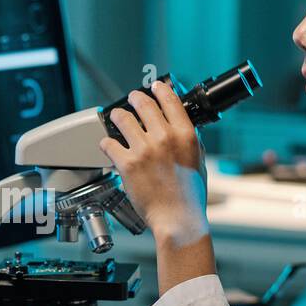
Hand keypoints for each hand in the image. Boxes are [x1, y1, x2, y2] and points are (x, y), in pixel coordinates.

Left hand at [100, 79, 209, 245]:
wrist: (178, 219)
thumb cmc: (190, 196)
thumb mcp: (199, 162)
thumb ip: (191, 143)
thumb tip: (184, 129)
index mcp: (185, 135)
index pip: (170, 100)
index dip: (160, 90)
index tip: (155, 86)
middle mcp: (164, 138)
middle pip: (144, 104)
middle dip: (135, 97)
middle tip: (132, 98)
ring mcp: (144, 150)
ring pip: (123, 119)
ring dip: (117, 115)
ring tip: (115, 117)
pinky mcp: (127, 164)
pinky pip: (109, 144)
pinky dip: (106, 143)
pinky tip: (107, 145)